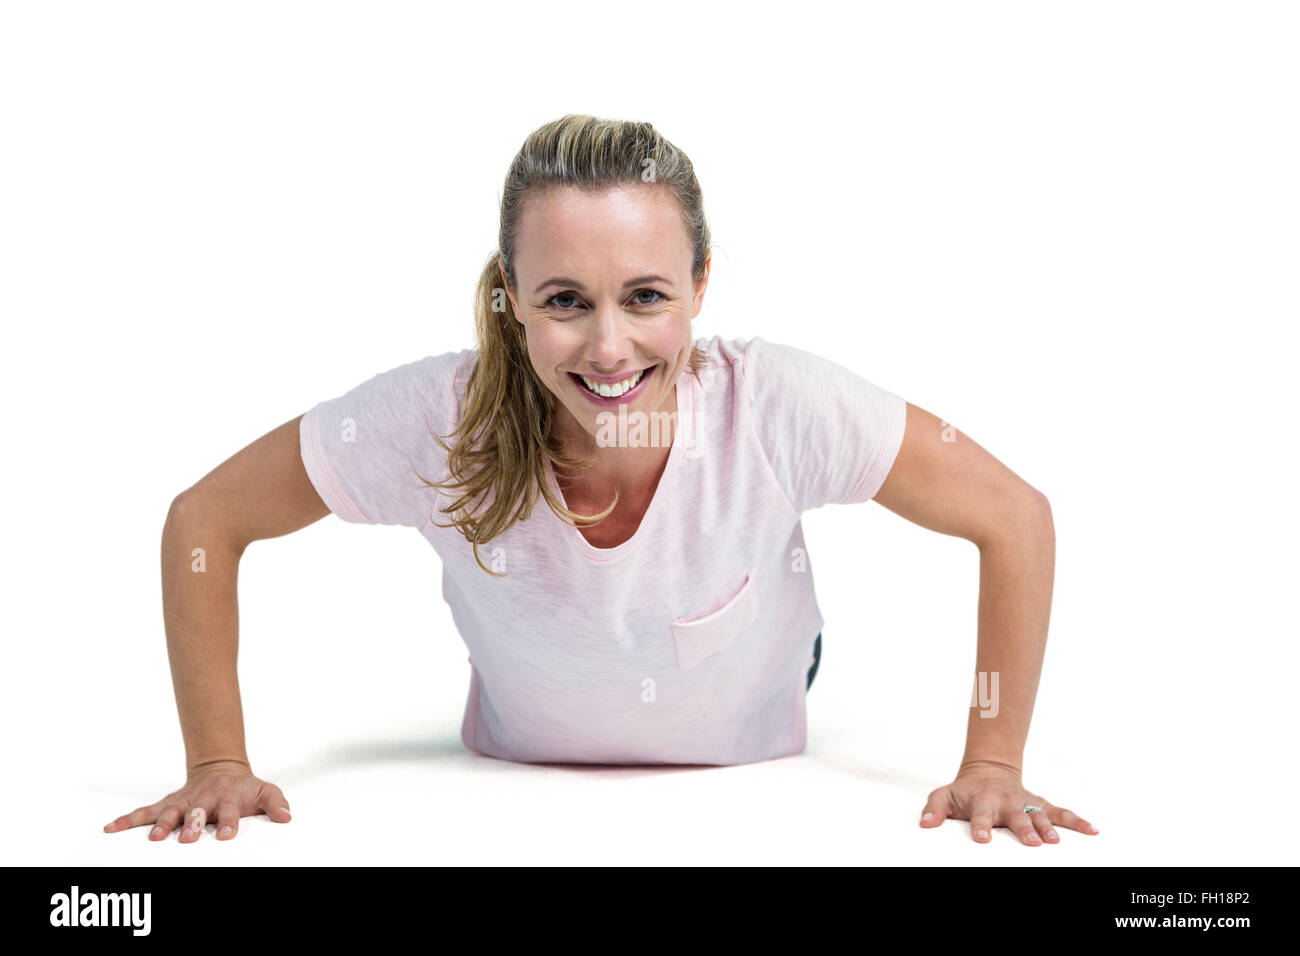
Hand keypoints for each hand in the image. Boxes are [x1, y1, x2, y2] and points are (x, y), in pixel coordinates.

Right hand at [102, 760, 291, 841]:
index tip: (227, 834)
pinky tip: (111, 828)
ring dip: (161, 825)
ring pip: (169, 813)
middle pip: (196, 813)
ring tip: (154, 838)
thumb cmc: (244, 788)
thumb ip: (276, 803)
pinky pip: (145, 812)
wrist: (222, 769)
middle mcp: (203, 801)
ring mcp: (184, 803)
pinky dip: (129, 819)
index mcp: (227, 799)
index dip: (229, 822)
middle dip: (191, 825)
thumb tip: (286, 817)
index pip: (229, 811)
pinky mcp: (168, 804)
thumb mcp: (265, 791)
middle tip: (187, 838)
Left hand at [919, 760, 1098, 844]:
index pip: (981, 816)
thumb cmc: (966, 791)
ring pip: (1039, 816)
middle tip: (1031, 842)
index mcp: (982, 802)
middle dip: (1024, 829)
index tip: (983, 839)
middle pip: (1016, 817)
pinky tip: (1091, 830)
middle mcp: (1006, 802)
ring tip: (1056, 842)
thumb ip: (934, 809)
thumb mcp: (944, 795)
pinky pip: (1062, 812)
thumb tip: (924, 823)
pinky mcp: (1041, 805)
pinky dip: (1077, 821)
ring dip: (1048, 828)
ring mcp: (1026, 803)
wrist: (989, 771)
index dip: (981, 827)